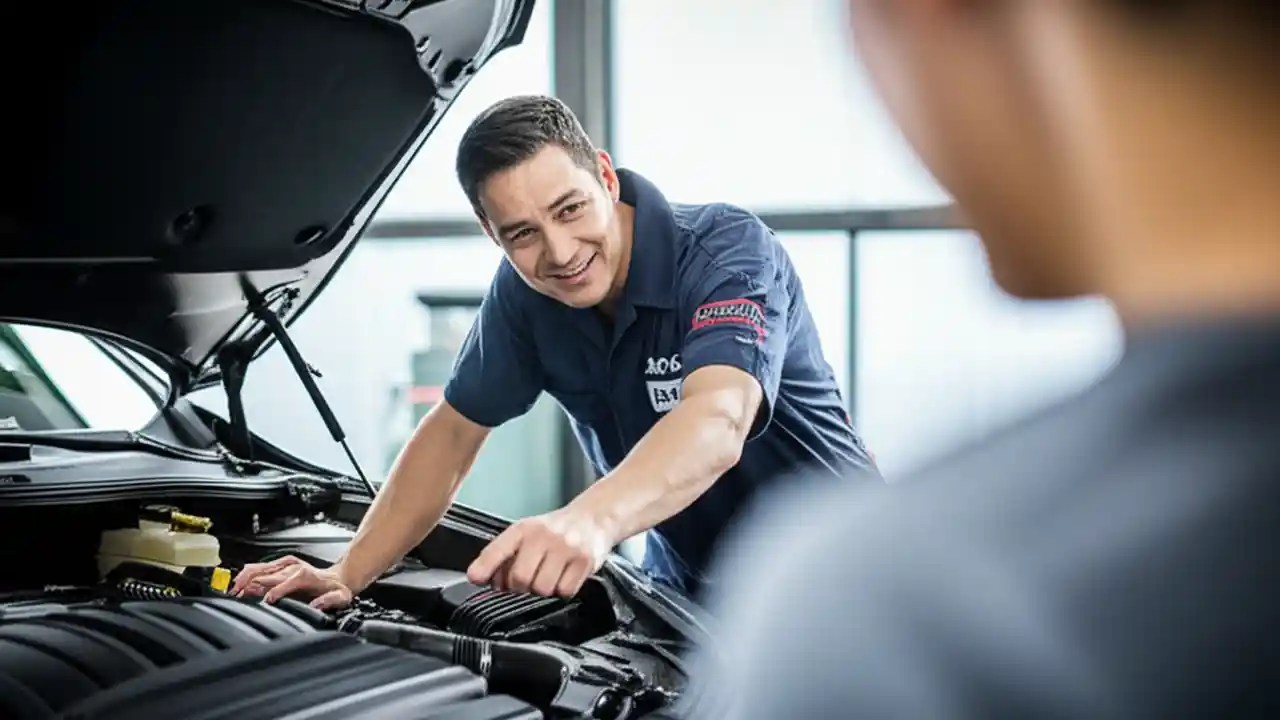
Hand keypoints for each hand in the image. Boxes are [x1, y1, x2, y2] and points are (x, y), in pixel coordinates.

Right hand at [230, 554, 353, 609]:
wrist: (338, 577)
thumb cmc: (336, 589)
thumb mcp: (340, 597)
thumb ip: (329, 601)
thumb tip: (317, 605)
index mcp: (305, 576)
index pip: (286, 583)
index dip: (275, 592)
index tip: (266, 602)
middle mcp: (293, 567)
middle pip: (267, 574)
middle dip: (252, 585)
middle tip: (238, 597)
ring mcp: (286, 564)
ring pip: (260, 568)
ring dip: (246, 579)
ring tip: (233, 590)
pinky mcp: (281, 564)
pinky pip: (261, 567)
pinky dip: (248, 574)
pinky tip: (239, 582)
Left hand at [467, 507, 613, 597]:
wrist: (592, 519)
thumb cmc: (554, 531)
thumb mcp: (525, 535)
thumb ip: (501, 555)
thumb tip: (480, 578)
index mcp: (523, 529)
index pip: (498, 549)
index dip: (485, 566)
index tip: (475, 578)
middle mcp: (543, 536)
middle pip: (520, 578)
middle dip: (521, 586)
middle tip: (528, 579)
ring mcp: (565, 548)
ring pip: (542, 589)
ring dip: (543, 589)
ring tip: (549, 575)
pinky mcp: (584, 561)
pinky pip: (564, 592)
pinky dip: (562, 590)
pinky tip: (564, 576)